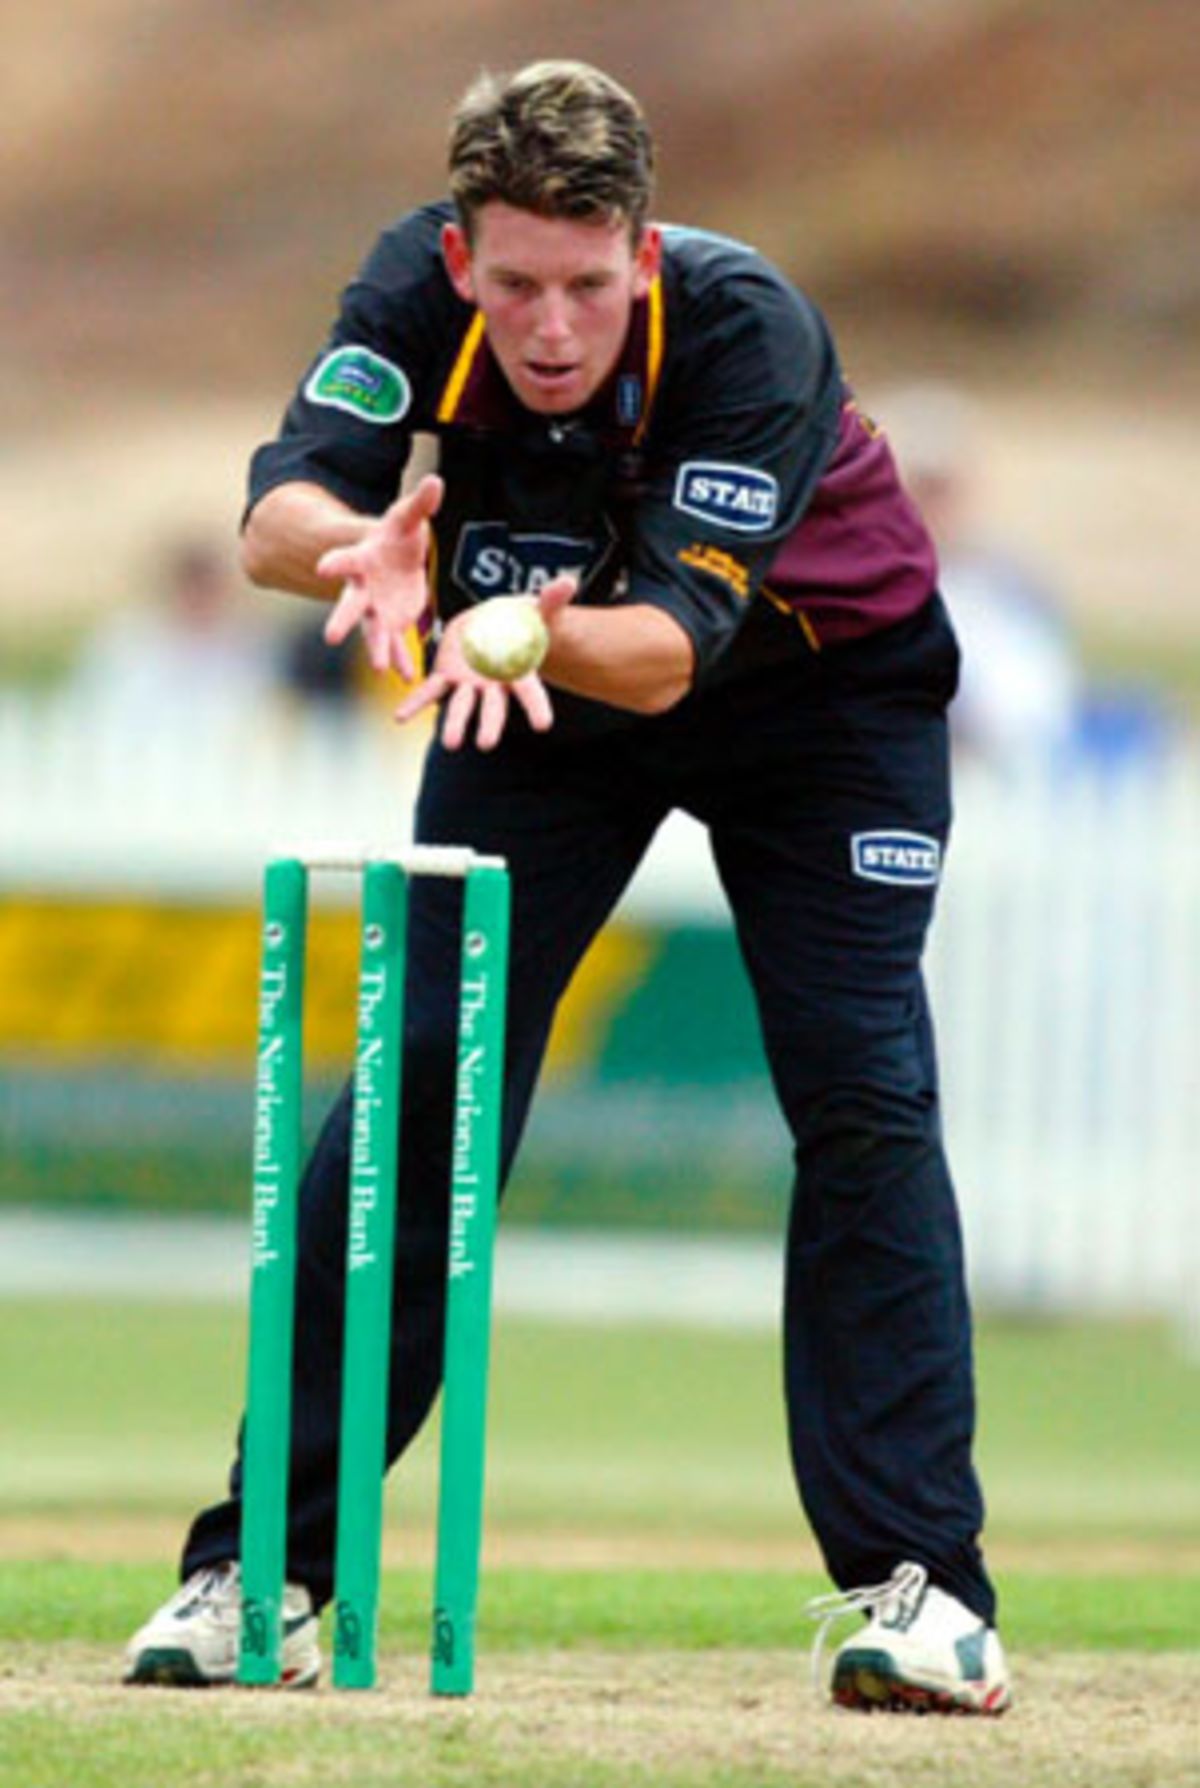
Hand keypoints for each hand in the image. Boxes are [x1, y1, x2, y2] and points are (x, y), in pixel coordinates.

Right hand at [318, 474, 443, 681]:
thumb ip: (419, 504)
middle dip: (342, 621)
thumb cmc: (395, 536)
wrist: (395, 558)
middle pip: (350, 606)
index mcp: (362, 559)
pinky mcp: (391, 623)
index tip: (323, 568)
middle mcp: (362, 589)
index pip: (345, 560)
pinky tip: (407, 678)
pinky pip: (395, 646)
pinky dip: (402, 661)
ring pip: (372, 632)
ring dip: (377, 649)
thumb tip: (436, 481)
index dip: (335, 564)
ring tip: (381, 668)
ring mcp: (375, 609)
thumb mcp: (407, 518)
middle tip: (330, 637)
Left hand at [395, 573, 578, 749]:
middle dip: (489, 724)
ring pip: (462, 706)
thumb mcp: (535, 610)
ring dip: (455, 724)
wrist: (493, 625)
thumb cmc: (519, 622)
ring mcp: (468, 684)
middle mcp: (493, 686)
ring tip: (451, 743)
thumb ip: (549, 601)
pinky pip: (430, 692)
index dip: (537, 708)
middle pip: (493, 708)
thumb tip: (570, 582)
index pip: (530, 692)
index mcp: (518, 673)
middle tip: (486, 743)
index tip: (544, 724)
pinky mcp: (446, 676)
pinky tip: (400, 717)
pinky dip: (415, 704)